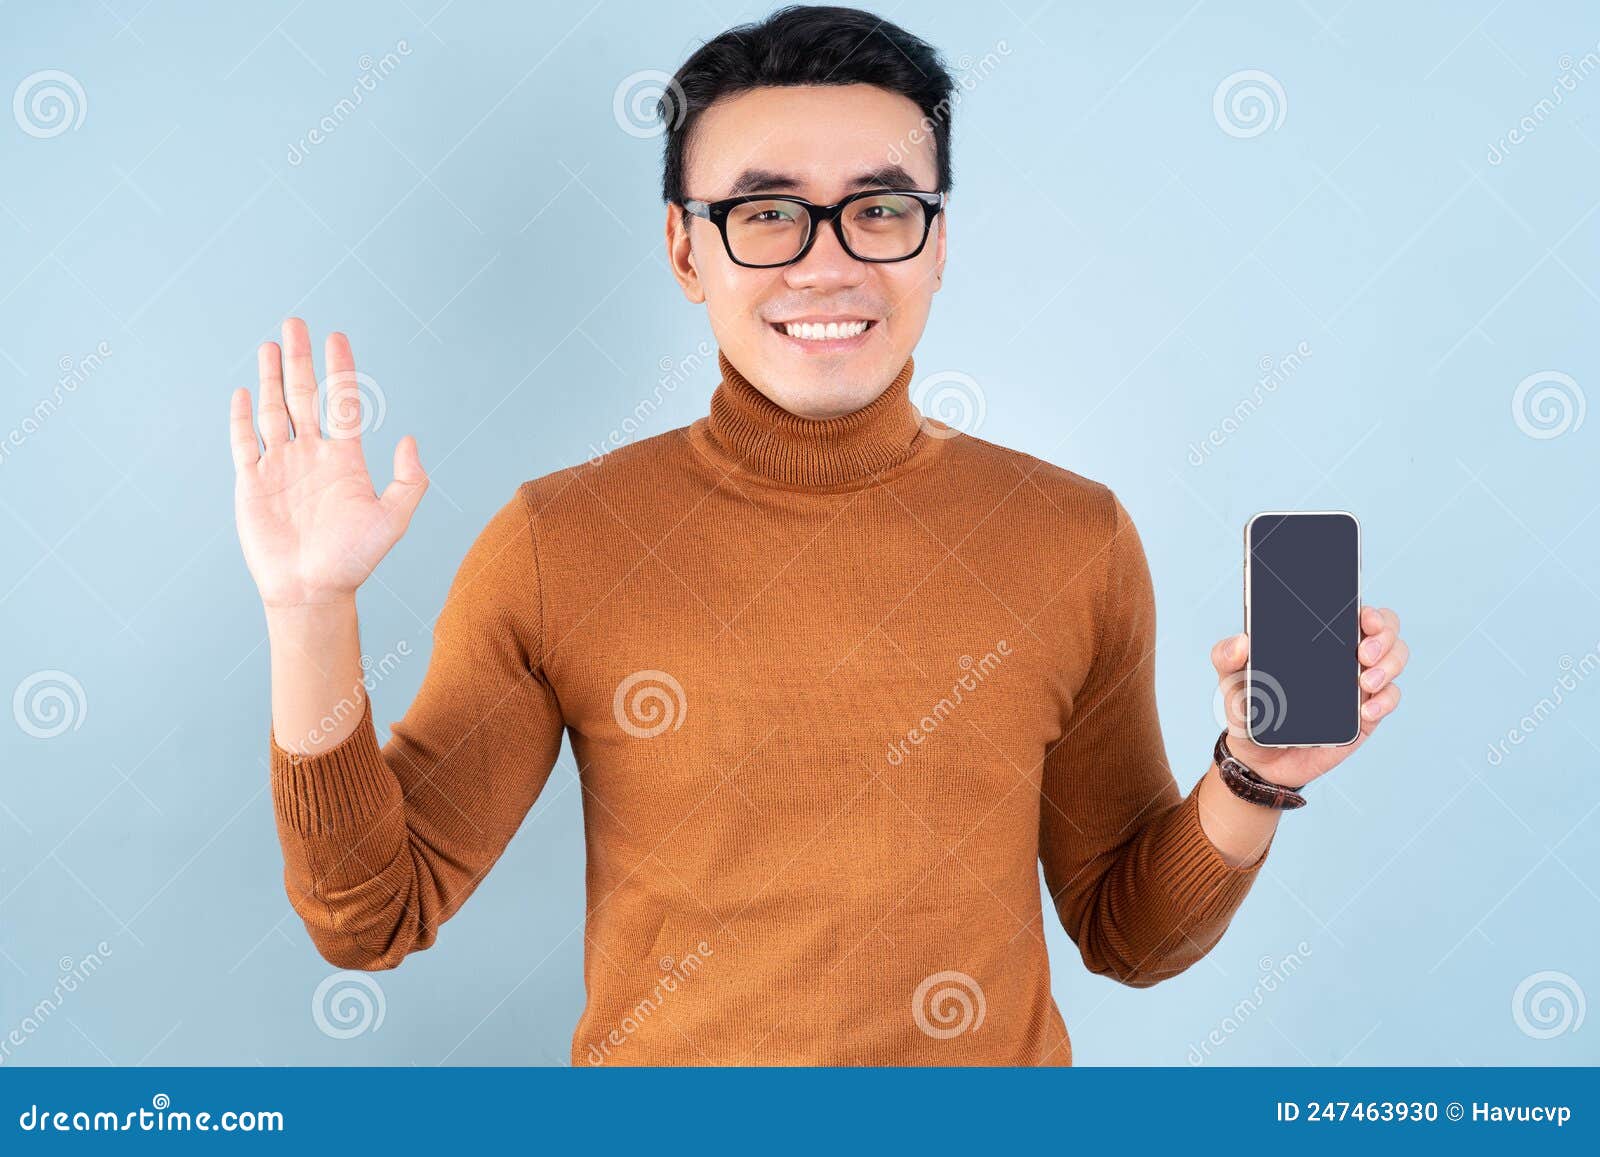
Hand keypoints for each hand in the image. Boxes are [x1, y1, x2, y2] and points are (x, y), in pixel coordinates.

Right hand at [230, 318, 427, 608]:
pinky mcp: (252, 482)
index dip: (340, 369)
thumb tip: (410, 439)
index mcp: (346, 459)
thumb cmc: (354, 559)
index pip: (342, 403)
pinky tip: (243, 390)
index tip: (337, 336)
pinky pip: (245, 442)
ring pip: (275, 410)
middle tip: (296, 322)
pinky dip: (242, 417)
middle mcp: (313, 455)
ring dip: (271, 377)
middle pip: (305, 395)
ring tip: (270, 344)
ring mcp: (281, 466)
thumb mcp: (393, 520)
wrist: (312, 590)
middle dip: (301, 359)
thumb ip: (409, 481)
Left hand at [1210, 605, 1406, 788]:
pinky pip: (1390, 699)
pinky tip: (1366, 710)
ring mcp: (1358, 685)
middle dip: (1384, 636)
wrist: (1258, 757)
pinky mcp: (1365, 716)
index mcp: (1317, 639)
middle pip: (1385, 631)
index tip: (1363, 617)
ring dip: (1389, 666)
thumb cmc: (1249, 708)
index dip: (1367, 609)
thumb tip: (1241, 641)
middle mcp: (1344, 656)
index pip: (1353, 612)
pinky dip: (1385, 701)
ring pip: (1395, 660)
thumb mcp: (1231, 679)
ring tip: (1365, 682)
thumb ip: (1226, 656)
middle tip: (1363, 653)